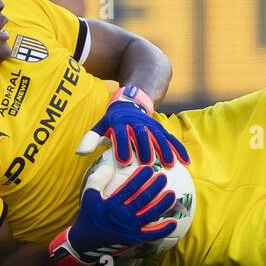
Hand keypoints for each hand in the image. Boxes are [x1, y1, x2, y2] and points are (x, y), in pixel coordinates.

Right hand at [49, 161, 176, 265]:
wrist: (85, 244)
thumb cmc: (89, 216)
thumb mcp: (89, 195)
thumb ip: (98, 179)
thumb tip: (109, 165)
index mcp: (112, 204)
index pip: (130, 187)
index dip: (141, 177)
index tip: (149, 169)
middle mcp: (123, 216)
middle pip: (144, 199)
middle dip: (155, 186)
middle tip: (163, 177)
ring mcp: (130, 229)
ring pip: (151, 214)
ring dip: (163, 204)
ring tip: (172, 195)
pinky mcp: (135, 239)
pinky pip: (152, 234)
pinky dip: (163, 229)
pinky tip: (174, 222)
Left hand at [76, 89, 190, 166]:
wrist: (133, 101)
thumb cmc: (114, 120)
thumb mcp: (102, 125)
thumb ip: (92, 138)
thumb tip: (79, 152)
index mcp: (121, 123)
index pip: (121, 133)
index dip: (122, 145)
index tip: (123, 160)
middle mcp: (137, 124)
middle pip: (142, 135)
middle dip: (146, 148)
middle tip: (149, 163)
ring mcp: (151, 126)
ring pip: (160, 137)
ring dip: (165, 150)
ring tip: (170, 164)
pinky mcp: (162, 130)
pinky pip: (172, 139)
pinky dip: (179, 149)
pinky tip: (186, 162)